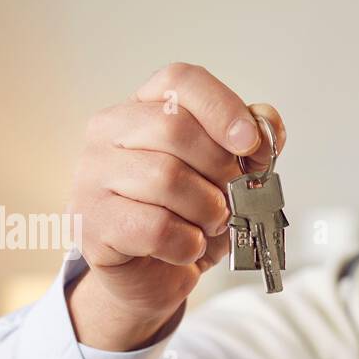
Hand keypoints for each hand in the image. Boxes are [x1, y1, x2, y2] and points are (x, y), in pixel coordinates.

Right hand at [66, 62, 286, 348]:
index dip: (223, 108)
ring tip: (209, 225)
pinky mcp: (91, 224)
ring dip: (207, 210)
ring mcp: (92, 176)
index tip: (251, 143)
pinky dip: (186, 243)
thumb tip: (267, 122)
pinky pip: (155, 227)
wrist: (152, 277)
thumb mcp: (226, 178)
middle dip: (219, 169)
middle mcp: (107, 133)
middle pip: (174, 128)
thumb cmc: (186, 219)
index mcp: (141, 109)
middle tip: (230, 198)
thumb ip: (249, 145)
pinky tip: (186, 247)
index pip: (180, 81)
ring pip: (166, 178)